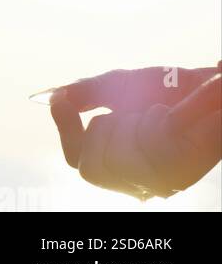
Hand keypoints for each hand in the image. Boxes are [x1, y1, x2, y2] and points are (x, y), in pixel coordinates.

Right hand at [49, 66, 220, 199]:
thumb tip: (56, 95)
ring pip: (122, 161)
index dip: (67, 133)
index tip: (60, 102)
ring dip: (136, 124)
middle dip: (106, 129)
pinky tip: (172, 114)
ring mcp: (163, 179)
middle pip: (94, 167)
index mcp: (120, 162)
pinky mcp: (185, 169)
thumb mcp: (119, 85)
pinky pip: (153, 151)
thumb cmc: (168, 88)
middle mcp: (140, 180)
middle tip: (131, 110)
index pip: (80, 163)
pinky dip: (159, 123)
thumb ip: (87, 93)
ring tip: (160, 111)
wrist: (209, 84)